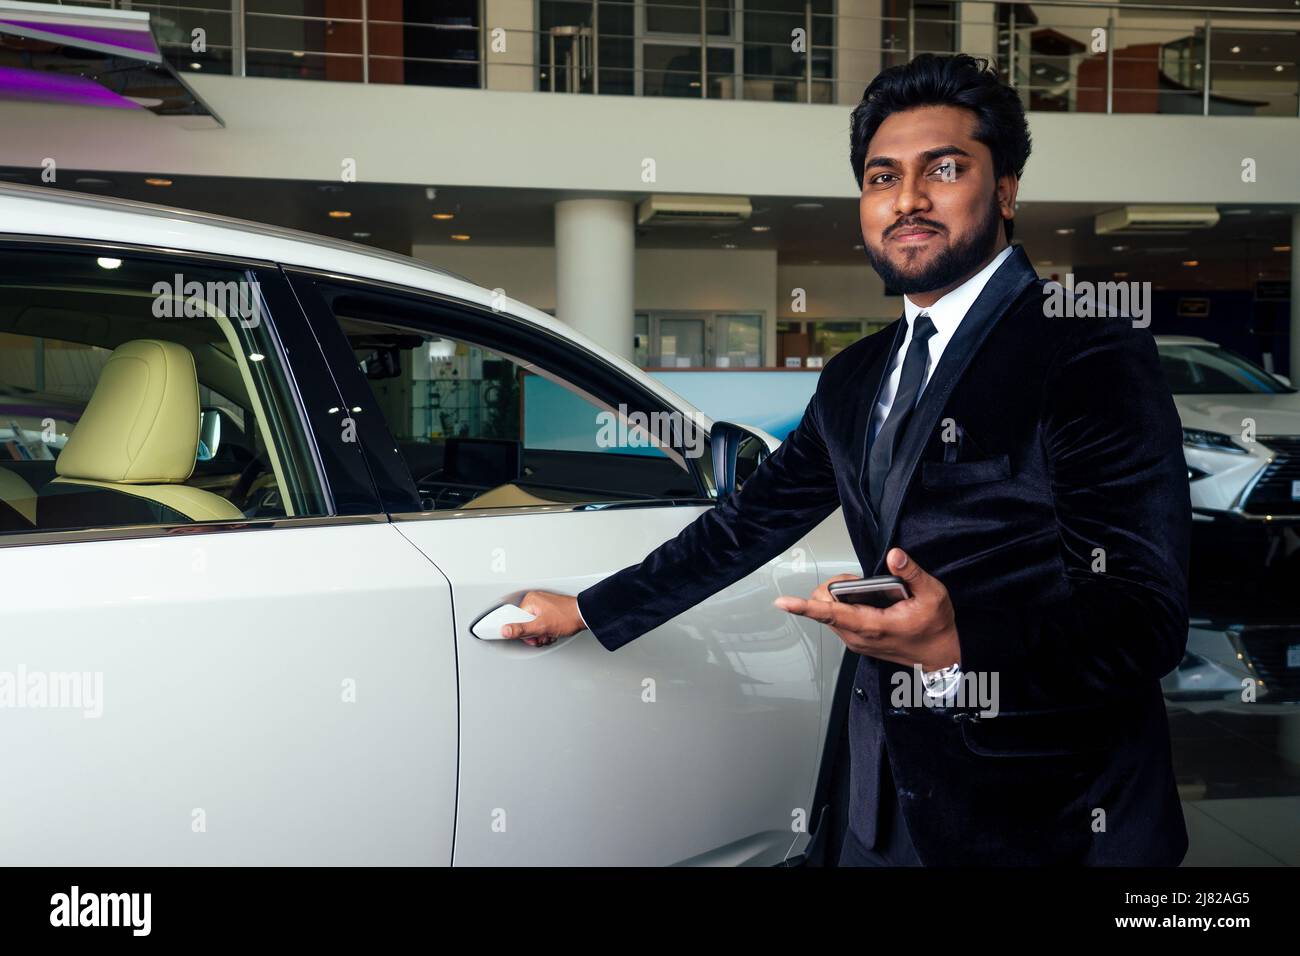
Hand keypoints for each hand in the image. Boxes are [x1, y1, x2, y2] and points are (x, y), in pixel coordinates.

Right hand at [500, 591, 586, 646]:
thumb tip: (505, 630)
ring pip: (534, 627)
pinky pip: (541, 625)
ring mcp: (543, 607)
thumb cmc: (567, 616)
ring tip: (550, 633)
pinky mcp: (550, 612)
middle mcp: (535, 601)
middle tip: (542, 635)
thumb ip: (521, 629)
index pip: (515, 619)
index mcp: (530, 600)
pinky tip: (553, 632)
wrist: (585, 616)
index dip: (522, 631)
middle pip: (525, 624)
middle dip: (534, 635)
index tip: (530, 635)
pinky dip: (547, 632)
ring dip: (541, 635)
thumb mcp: (541, 626)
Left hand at [773, 548, 960, 671]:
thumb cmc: (936, 627)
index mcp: (873, 626)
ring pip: (829, 614)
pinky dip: (844, 606)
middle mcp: (858, 637)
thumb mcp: (932, 595)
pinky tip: (867, 601)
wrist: (940, 657)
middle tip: (860, 582)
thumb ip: (911, 573)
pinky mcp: (858, 642)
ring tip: (869, 592)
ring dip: (839, 598)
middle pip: (824, 608)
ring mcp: (856, 642)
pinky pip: (838, 620)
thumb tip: (894, 555)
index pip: (831, 614)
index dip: (804, 606)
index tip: (783, 601)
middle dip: (833, 589)